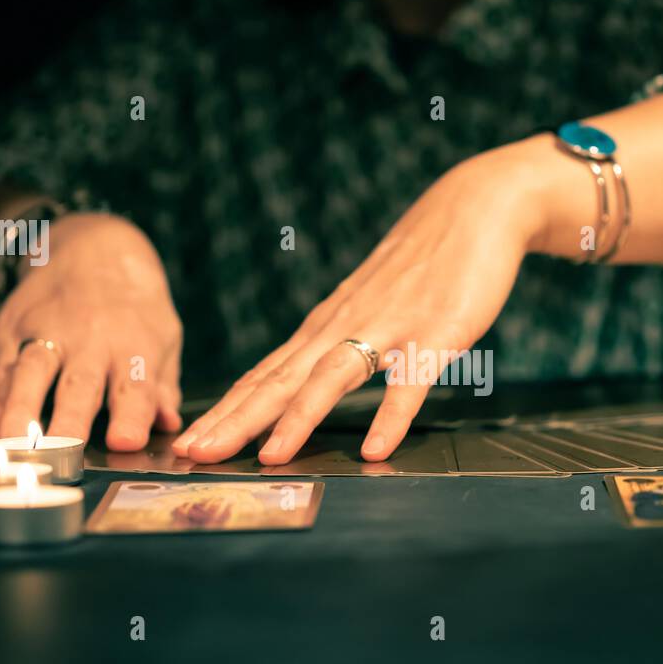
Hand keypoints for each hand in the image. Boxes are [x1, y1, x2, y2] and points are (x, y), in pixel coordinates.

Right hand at [0, 212, 182, 449]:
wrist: (92, 248)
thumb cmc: (134, 307)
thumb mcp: (164, 337)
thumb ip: (162, 386)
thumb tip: (167, 425)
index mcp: (134, 345)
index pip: (135, 386)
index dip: (132, 415)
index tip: (125, 442)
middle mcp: (90, 339)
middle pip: (79, 385)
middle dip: (71, 421)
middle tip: (64, 454)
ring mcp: (46, 333)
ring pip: (31, 374)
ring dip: (23, 412)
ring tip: (18, 447)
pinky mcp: (11, 330)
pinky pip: (1, 371)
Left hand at [173, 143, 546, 464]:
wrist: (475, 207)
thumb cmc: (422, 261)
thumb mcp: (367, 301)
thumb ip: (338, 340)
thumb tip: (304, 380)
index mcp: (327, 324)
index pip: (264, 374)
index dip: (224, 410)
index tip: (187, 442)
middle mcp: (346, 325)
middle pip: (281, 379)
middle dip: (235, 419)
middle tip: (194, 453)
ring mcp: (390, 327)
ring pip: (331, 377)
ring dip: (297, 418)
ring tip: (268, 456)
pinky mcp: (436, 332)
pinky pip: (409, 382)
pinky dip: (390, 416)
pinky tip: (375, 449)